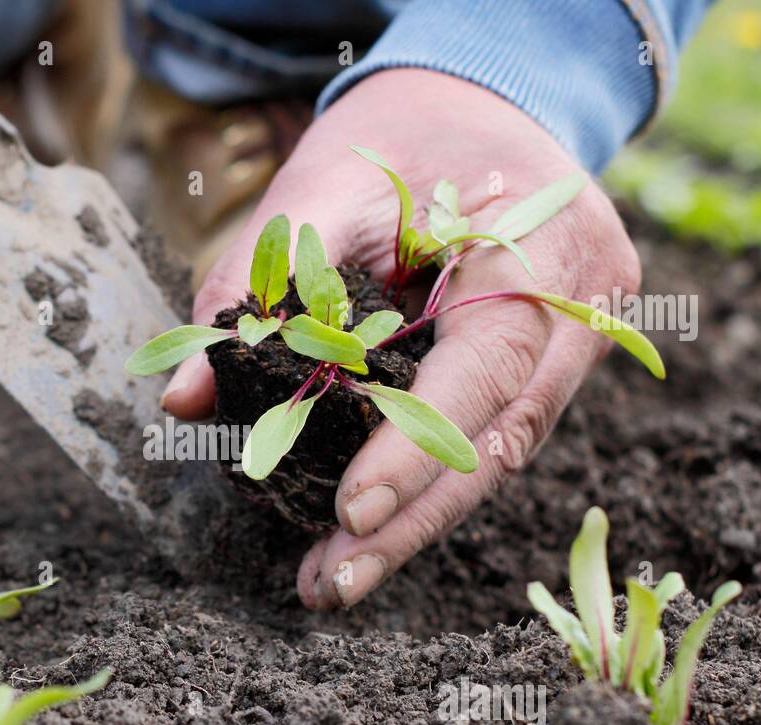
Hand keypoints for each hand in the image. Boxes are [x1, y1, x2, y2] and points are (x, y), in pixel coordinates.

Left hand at [164, 69, 640, 608]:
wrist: (482, 101)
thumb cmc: (402, 133)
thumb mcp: (320, 186)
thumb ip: (254, 288)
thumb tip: (180, 400)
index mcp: (540, 242)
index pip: (485, 369)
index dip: (418, 450)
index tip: (350, 514)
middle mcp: (580, 305)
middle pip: (499, 440)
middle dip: (410, 522)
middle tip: (328, 586)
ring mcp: (578, 338)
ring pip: (498, 453)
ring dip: (416, 521)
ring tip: (334, 577)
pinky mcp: (550, 362)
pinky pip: (490, 433)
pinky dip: (428, 481)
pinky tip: (370, 528)